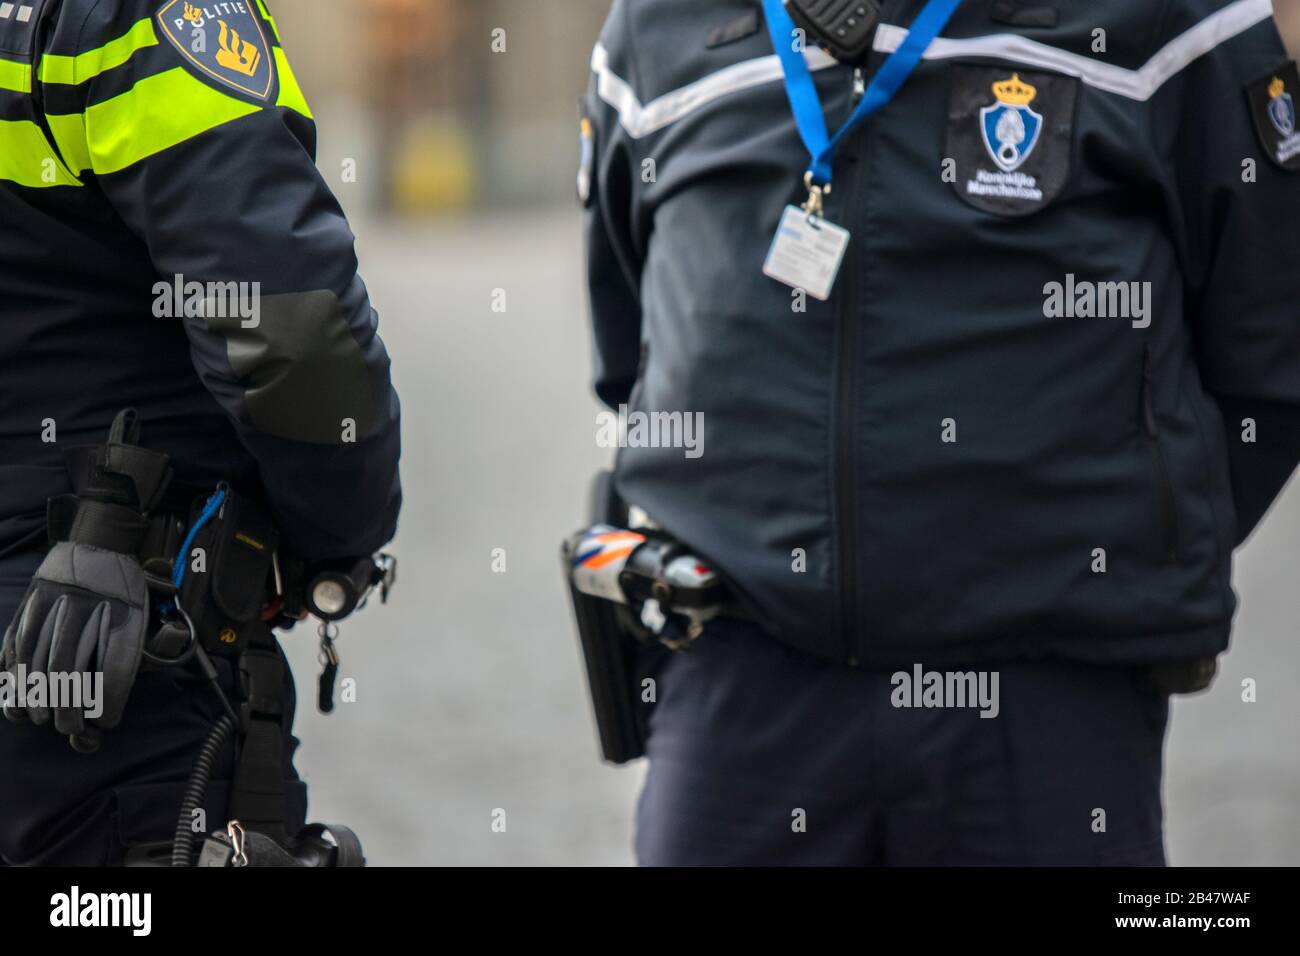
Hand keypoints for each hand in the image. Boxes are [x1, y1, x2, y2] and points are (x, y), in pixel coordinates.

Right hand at [1, 542, 148, 751]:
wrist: (99, 540)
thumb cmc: (123, 588)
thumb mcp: (140, 616)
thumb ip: (125, 656)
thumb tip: (105, 708)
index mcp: (122, 610)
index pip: (113, 665)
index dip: (107, 700)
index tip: (105, 721)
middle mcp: (84, 606)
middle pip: (67, 667)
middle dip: (67, 707)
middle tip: (70, 728)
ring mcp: (51, 603)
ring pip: (35, 659)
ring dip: (36, 697)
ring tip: (44, 718)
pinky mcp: (30, 604)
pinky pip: (14, 645)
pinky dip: (14, 675)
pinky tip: (19, 697)